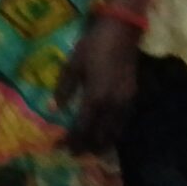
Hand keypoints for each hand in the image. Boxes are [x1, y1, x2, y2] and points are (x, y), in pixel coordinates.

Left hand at [57, 13, 140, 152]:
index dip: (71, 139)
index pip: (82, 127)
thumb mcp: (72, 65)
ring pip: (115, 132)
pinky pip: (123, 122)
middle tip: (73, 153)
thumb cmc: (92, 46)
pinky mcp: (132, 97)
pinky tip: (104, 133)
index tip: (60, 147)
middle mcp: (113, 104)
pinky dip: (112, 132)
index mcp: (95, 97)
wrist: (122, 32)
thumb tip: (53, 109)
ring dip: (101, 143)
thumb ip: (63, 89)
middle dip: (86, 146)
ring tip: (88, 149)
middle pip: (100, 135)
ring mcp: (126, 101)